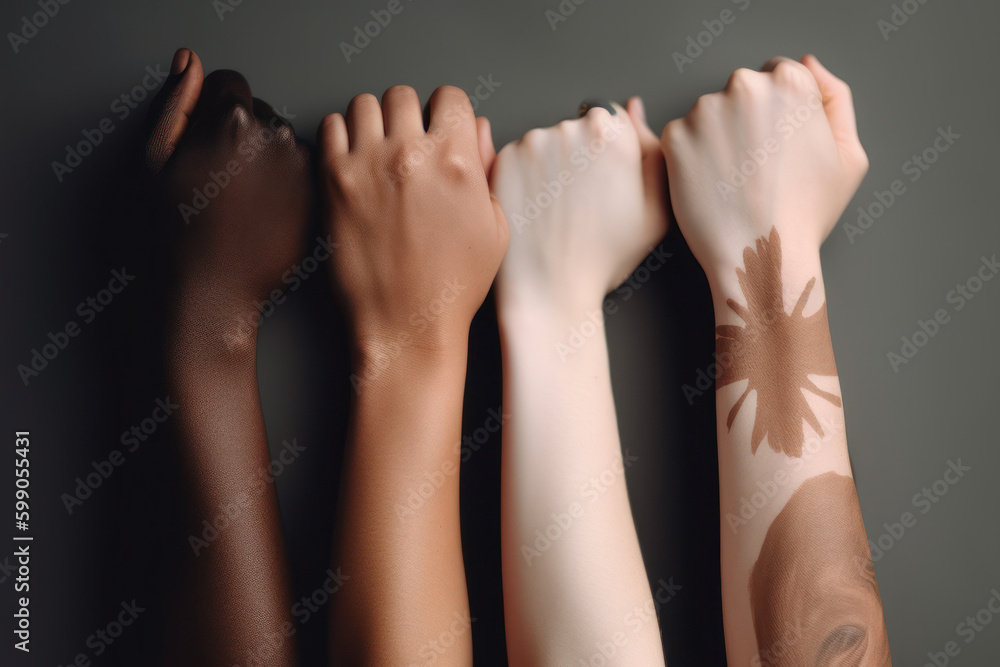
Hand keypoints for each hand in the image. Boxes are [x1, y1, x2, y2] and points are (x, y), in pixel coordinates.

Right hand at [147, 49, 310, 320]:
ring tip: (245, 200)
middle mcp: (277, 136)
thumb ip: (177, 104)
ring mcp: (304, 166)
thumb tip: (191, 63)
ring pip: (284, 142)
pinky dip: (290, 182)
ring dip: (268, 158)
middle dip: (242, 135)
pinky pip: (304, 170)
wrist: (214, 289)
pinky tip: (267, 211)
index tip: (206, 145)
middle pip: (259, 114)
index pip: (230, 85)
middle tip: (223, 181)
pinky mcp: (321, 194)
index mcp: (232, 120)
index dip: (211, 112)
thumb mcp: (156, 162)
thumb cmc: (177, 230)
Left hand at [318, 85, 508, 354]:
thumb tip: (476, 130)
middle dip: (410, 116)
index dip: (448, 114)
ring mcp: (368, 165)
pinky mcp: (334, 182)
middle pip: (404, 95)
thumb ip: (485, 169)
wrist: (406, 324)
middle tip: (409, 145)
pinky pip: (331, 126)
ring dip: (374, 122)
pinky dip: (341, 135)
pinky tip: (354, 160)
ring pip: (365, 104)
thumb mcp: (494, 229)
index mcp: (456, 162)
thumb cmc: (452, 285)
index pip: (451, 97)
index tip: (442, 132)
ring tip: (378, 150)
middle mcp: (410, 155)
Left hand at [492, 99, 667, 316]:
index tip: (603, 185)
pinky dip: (524, 177)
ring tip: (556, 211)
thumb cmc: (603, 257)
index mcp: (612, 133)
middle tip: (580, 204)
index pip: (612, 120)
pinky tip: (535, 210)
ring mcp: (531, 142)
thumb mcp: (656, 209)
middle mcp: (569, 127)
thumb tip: (633, 106)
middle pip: (577, 127)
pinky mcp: (502, 160)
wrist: (550, 290)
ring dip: (550, 165)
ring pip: (545, 142)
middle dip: (579, 156)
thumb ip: (653, 150)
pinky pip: (518, 158)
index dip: (609, 155)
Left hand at [660, 55, 867, 280]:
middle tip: (755, 170)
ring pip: (708, 114)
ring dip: (715, 138)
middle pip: (740, 91)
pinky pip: (681, 138)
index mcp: (792, 82)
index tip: (777, 149)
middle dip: (745, 121)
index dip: (777, 115)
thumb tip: (807, 63)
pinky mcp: (675, 136)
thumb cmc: (806, 213)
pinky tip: (709, 186)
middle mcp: (746, 86)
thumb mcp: (849, 156)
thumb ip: (835, 99)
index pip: (776, 76)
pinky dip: (690, 159)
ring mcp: (706, 110)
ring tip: (733, 181)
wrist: (760, 254)